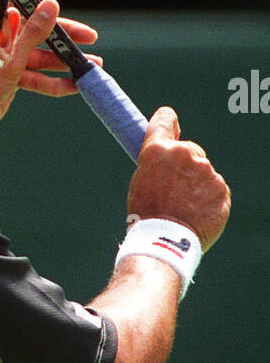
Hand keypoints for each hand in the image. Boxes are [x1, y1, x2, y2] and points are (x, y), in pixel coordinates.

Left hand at [0, 0, 99, 138]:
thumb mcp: (10, 61)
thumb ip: (32, 34)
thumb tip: (52, 4)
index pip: (14, 1)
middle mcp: (3, 41)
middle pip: (38, 29)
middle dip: (65, 34)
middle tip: (90, 37)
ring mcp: (9, 61)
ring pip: (41, 56)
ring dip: (66, 61)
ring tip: (93, 65)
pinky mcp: (12, 81)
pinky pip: (37, 79)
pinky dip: (55, 83)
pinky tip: (74, 85)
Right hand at [127, 108, 230, 251]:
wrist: (164, 241)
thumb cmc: (145, 215)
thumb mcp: (141, 181)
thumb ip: (158, 164)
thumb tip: (169, 157)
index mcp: (158, 150)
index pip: (165, 120)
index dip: (167, 122)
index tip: (169, 121)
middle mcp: (185, 153)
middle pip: (190, 150)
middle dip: (184, 165)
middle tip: (172, 189)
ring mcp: (207, 172)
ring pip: (203, 173)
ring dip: (196, 185)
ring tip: (182, 208)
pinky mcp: (222, 189)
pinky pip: (215, 190)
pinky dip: (207, 200)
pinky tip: (195, 214)